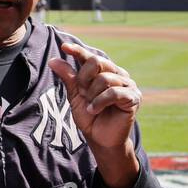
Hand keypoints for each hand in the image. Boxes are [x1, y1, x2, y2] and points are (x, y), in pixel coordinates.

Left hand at [47, 41, 142, 187]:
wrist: (100, 140)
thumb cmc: (90, 118)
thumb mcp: (76, 96)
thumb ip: (69, 78)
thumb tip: (53, 60)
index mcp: (104, 72)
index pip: (90, 57)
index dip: (78, 51)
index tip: (64, 47)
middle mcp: (117, 74)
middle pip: (97, 61)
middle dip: (84, 78)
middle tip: (83, 94)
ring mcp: (128, 84)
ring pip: (104, 78)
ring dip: (92, 95)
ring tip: (91, 107)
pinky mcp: (134, 97)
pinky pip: (114, 92)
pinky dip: (100, 101)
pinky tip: (95, 110)